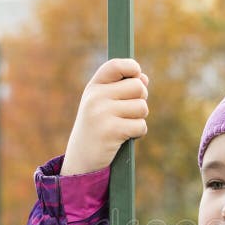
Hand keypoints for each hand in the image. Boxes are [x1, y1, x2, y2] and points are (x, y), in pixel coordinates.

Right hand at [61, 58, 149, 175]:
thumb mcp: (103, 104)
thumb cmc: (97, 128)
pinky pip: (141, 125)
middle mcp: (96, 97)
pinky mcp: (111, 131)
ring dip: (139, 118)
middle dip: (140, 99)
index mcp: (94, 87)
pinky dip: (138, 133)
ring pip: (142, 107)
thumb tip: (143, 78)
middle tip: (129, 112)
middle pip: (138, 87)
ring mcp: (102, 113)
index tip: (137, 76)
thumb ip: (121, 88)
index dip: (132, 68)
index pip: (116, 65)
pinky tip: (124, 137)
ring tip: (123, 125)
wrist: (82, 159)